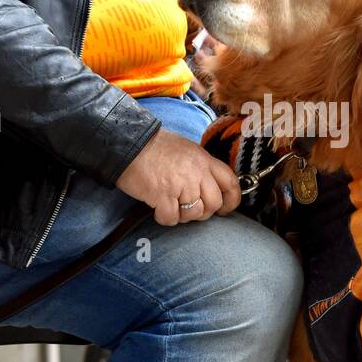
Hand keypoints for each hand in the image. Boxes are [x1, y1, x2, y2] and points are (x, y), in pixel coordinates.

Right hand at [116, 128, 240, 225]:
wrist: (129, 143)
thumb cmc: (154, 147)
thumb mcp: (186, 150)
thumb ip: (200, 167)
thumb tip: (207, 187)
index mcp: (204, 159)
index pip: (230, 182)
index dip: (232, 200)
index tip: (225, 208)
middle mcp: (197, 172)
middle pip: (214, 203)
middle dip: (203, 212)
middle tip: (189, 209)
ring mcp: (181, 184)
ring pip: (194, 213)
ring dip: (182, 215)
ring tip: (170, 205)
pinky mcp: (163, 195)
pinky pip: (172, 218)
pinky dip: (164, 218)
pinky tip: (158, 208)